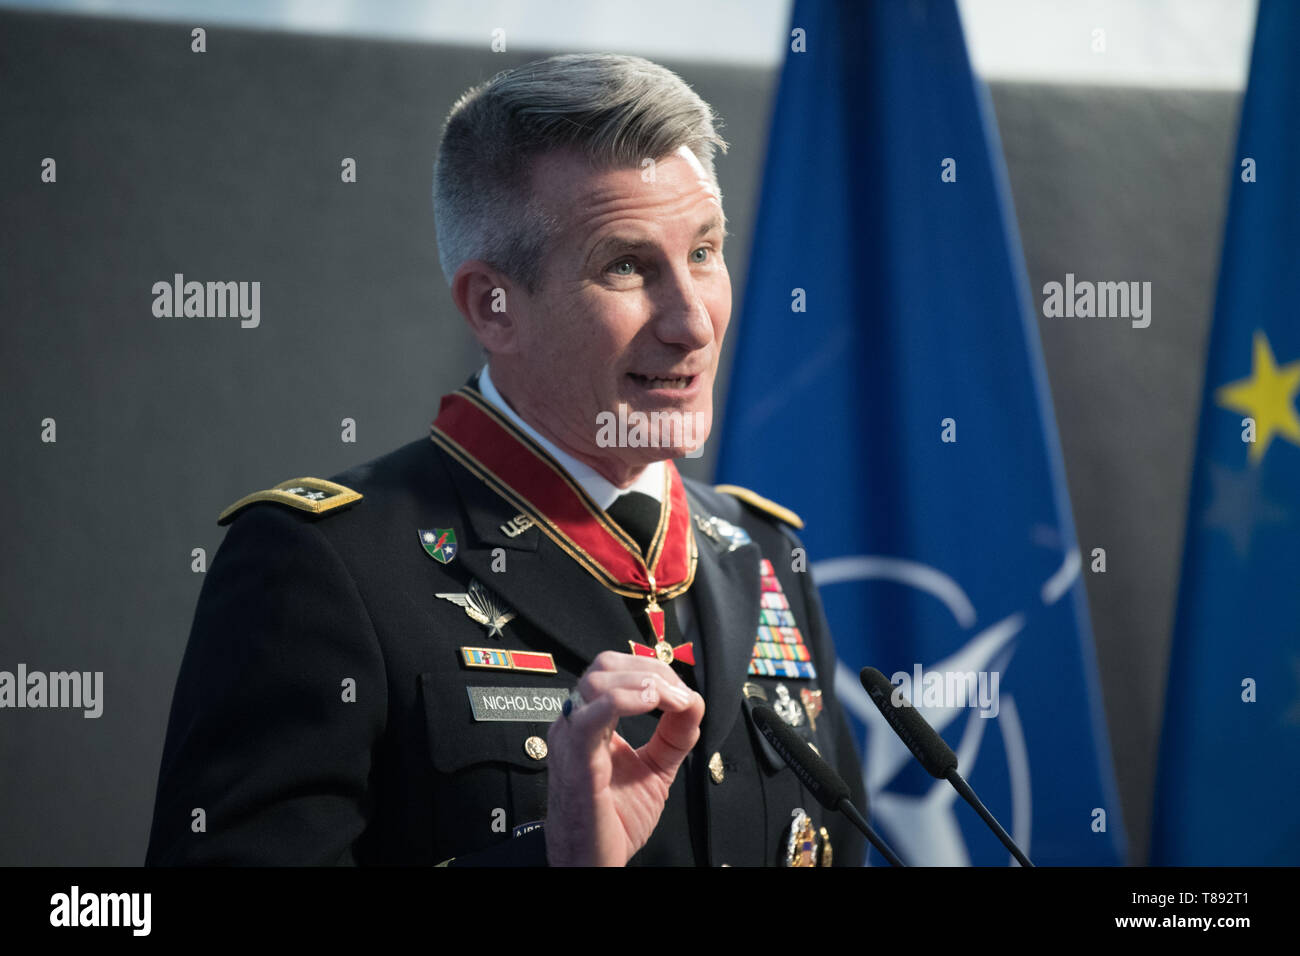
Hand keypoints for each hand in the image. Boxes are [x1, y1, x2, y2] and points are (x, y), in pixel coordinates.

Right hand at [544, 650, 704, 865]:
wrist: (593, 862)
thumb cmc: (613, 822)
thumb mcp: (656, 769)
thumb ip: (675, 736)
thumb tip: (694, 702)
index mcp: (590, 723)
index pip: (614, 669)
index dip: (652, 669)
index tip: (682, 691)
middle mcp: (576, 724)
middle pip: (604, 665)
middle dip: (650, 670)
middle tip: (678, 695)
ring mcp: (571, 739)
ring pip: (598, 681)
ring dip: (644, 682)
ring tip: (671, 702)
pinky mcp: (576, 761)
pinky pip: (592, 716)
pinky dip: (626, 700)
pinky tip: (652, 705)